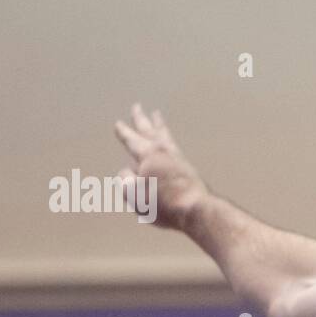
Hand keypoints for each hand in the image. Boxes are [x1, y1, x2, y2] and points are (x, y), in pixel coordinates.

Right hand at [113, 103, 208, 229]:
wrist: (197, 210)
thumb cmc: (162, 204)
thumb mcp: (134, 194)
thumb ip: (126, 179)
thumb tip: (126, 172)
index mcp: (147, 156)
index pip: (132, 141)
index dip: (124, 133)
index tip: (118, 124)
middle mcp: (163, 152)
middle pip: (150, 132)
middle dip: (141, 120)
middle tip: (137, 106)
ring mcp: (178, 159)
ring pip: (165, 136)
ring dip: (158, 125)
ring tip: (156, 115)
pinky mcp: (189, 168)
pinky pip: (174, 146)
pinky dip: (168, 139)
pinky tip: (169, 143)